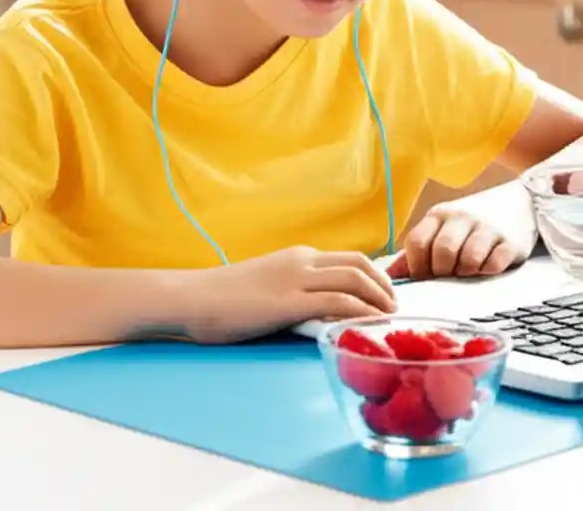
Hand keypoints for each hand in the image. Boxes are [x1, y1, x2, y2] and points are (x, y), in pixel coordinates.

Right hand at [184, 246, 396, 343]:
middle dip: (384, 286)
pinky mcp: (289, 303)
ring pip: (355, 280)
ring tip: (388, 320)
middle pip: (359, 265)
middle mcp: (301, 261)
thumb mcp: (264, 285)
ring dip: (379, 300)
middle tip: (393, 309)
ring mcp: (296, 280)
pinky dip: (361, 313)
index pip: (348, 259)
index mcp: (296, 256)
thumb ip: (292, 291)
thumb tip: (315, 310)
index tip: (385, 296)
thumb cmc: (219, 299)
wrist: (189, 298)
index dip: (374, 275)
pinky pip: (338, 303)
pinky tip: (369, 326)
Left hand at [388, 202, 526, 280]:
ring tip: (468, 271)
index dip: (416, 266)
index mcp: (438, 215)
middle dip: (442, 272)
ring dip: (466, 272)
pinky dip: (488, 271)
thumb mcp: (442, 228)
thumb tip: (390, 275)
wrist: (519, 201)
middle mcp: (461, 218)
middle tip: (448, 276)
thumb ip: (418, 250)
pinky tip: (488, 267)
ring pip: (469, 259)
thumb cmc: (471, 223)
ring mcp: (487, 227)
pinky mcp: (510, 241)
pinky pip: (494, 264)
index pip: (417, 242)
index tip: (423, 277)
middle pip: (443, 252)